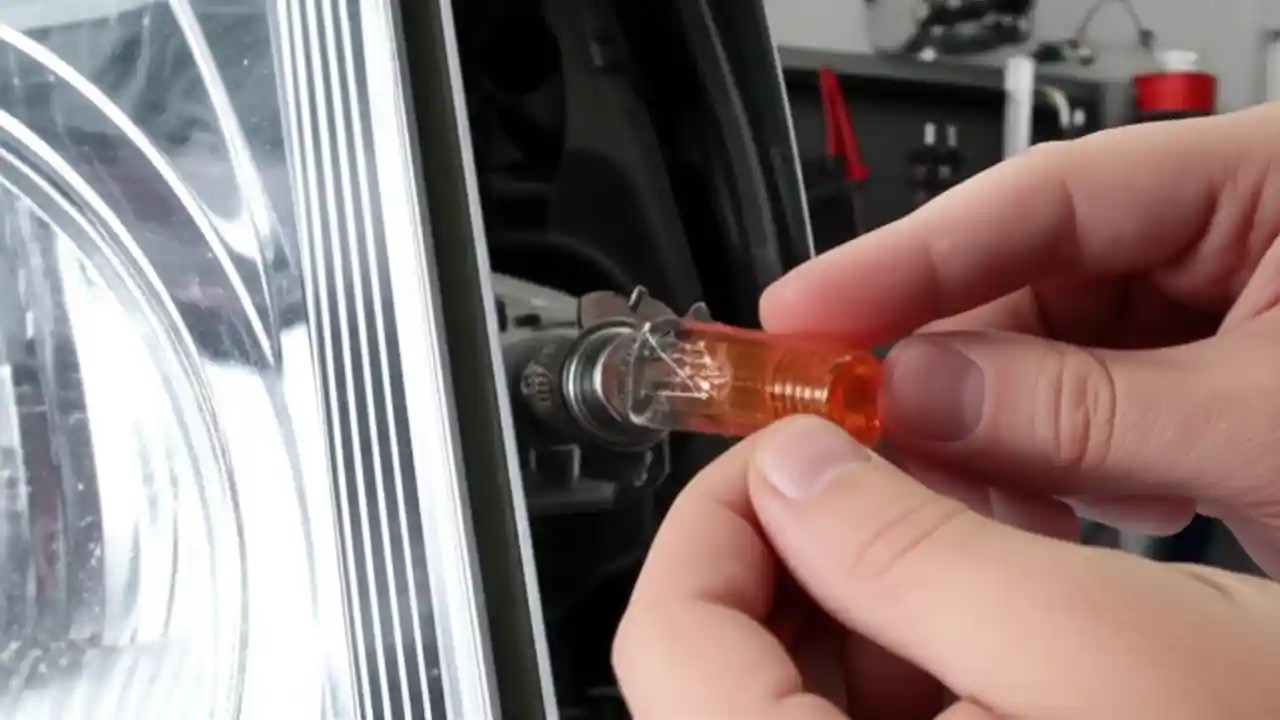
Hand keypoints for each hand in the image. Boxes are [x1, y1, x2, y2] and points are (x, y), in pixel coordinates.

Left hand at [613, 417, 1279, 718]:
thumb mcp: (1093, 639)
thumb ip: (907, 552)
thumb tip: (794, 475)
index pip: (667, 640)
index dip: (719, 513)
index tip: (790, 447)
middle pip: (717, 664)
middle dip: (803, 549)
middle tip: (889, 479)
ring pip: (786, 690)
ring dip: (863, 593)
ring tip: (969, 540)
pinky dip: (908, 649)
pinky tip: (988, 608)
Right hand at [761, 102, 1279, 573]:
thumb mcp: (1265, 429)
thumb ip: (1088, 411)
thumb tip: (918, 394)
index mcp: (1264, 183)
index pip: (1049, 196)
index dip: (910, 257)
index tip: (803, 312)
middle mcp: (1226, 238)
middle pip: (1030, 284)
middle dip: (948, 377)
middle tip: (856, 429)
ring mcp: (1209, 316)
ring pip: (1042, 362)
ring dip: (996, 442)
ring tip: (984, 499)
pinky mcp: (1192, 392)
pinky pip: (1081, 413)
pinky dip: (1048, 470)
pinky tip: (1052, 507)